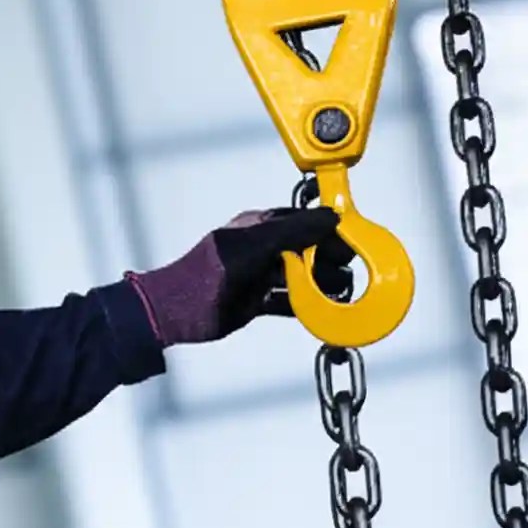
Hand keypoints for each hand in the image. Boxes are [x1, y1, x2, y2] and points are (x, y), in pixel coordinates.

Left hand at [125, 207, 354, 346]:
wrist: (177, 310)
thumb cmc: (208, 271)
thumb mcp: (253, 246)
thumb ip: (292, 230)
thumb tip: (330, 217)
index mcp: (257, 227)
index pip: (301, 222)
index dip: (326, 230)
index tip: (351, 240)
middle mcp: (260, 248)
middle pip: (304, 250)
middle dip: (327, 259)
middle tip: (346, 270)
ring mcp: (259, 275)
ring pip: (299, 277)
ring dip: (320, 284)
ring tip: (339, 292)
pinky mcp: (257, 301)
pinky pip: (288, 301)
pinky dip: (305, 305)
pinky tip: (321, 310)